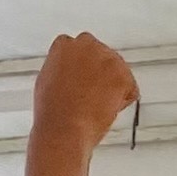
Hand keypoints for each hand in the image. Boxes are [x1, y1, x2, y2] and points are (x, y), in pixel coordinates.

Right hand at [31, 33, 138, 153]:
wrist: (64, 130)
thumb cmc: (53, 113)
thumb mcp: (46, 81)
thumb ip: (62, 68)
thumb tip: (69, 70)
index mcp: (64, 46)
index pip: (78, 46)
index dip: (80, 65)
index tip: (79, 77)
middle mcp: (87, 45)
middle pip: (100, 53)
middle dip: (98, 71)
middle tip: (90, 94)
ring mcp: (107, 58)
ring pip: (117, 69)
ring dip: (111, 85)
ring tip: (94, 104)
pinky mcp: (123, 75)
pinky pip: (130, 88)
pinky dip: (123, 100)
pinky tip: (106, 108)